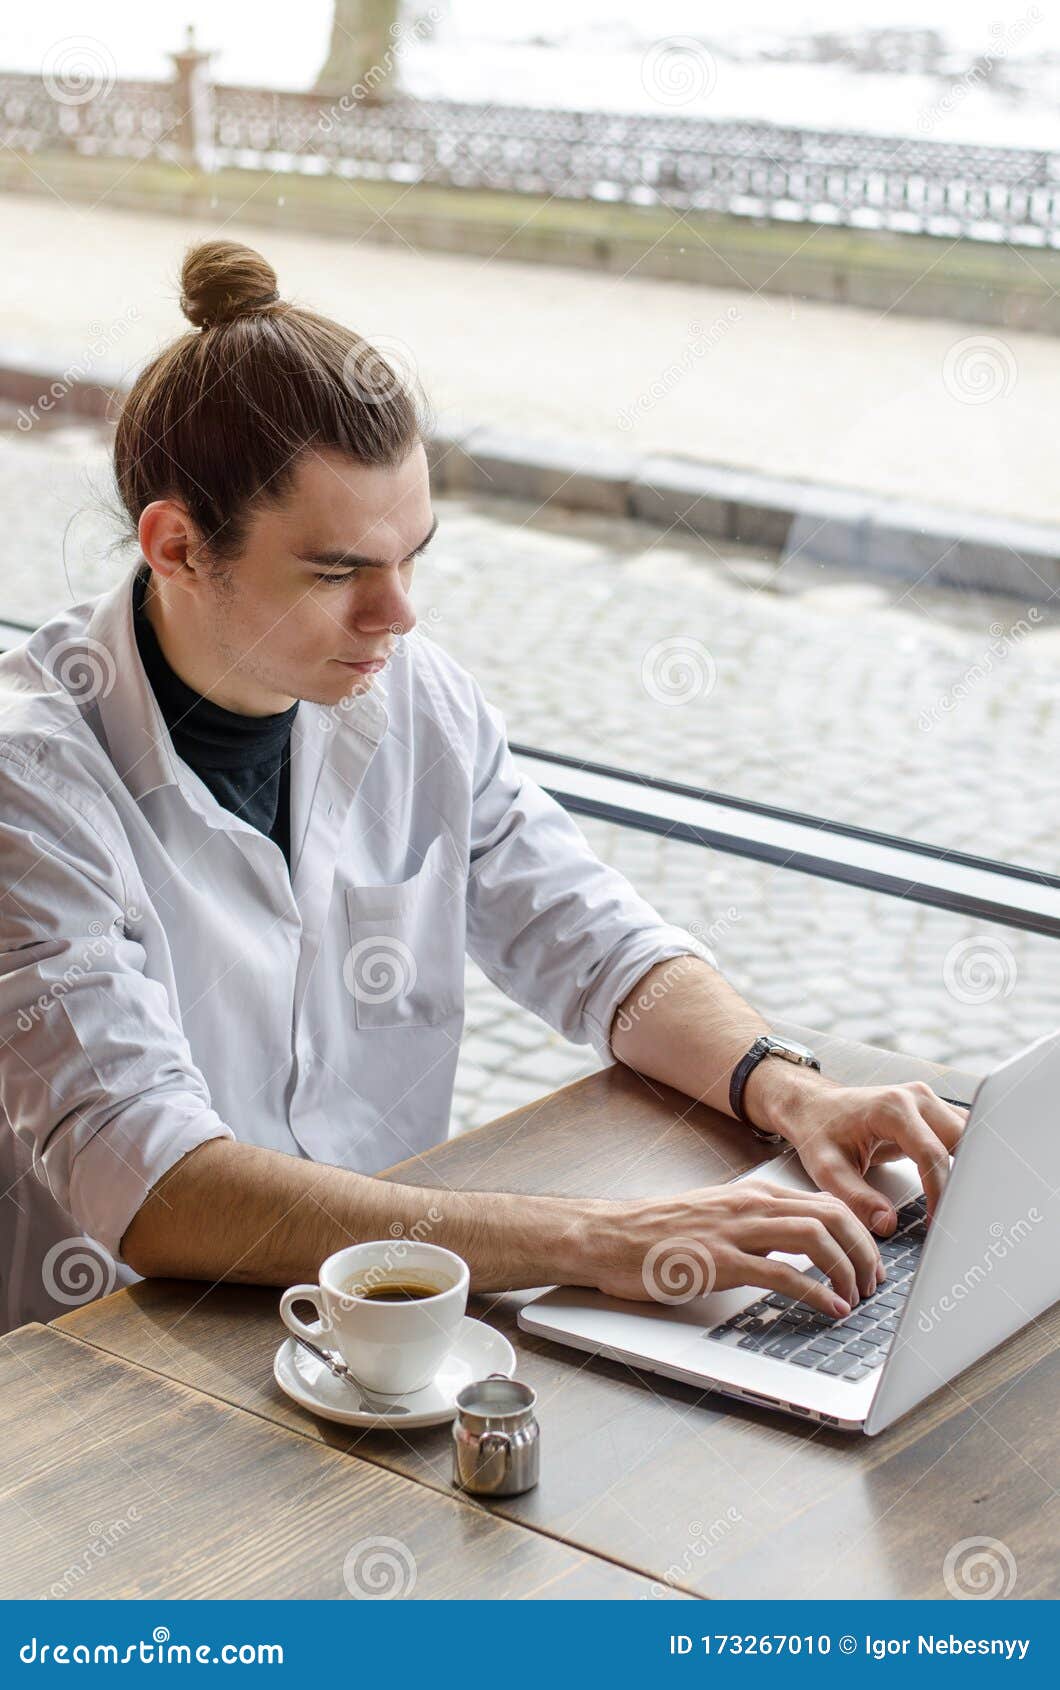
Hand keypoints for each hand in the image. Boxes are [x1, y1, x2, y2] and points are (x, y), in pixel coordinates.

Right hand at [582, 1180, 883, 1316]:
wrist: (609, 1237)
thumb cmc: (660, 1234)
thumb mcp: (719, 1217)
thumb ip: (757, 1226)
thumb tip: (800, 1247)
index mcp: (754, 1195)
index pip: (826, 1201)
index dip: (860, 1232)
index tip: (873, 1261)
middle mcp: (750, 1206)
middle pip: (831, 1215)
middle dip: (864, 1250)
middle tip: (874, 1283)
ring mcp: (735, 1231)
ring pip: (815, 1237)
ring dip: (847, 1269)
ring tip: (857, 1297)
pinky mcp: (719, 1261)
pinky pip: (781, 1273)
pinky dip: (816, 1292)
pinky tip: (830, 1309)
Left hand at [759, 1071, 967, 1233]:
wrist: (815, 1106)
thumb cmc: (819, 1131)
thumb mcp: (827, 1168)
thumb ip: (856, 1198)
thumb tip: (887, 1223)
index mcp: (892, 1108)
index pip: (931, 1154)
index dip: (939, 1192)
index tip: (936, 1222)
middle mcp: (916, 1098)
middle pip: (962, 1141)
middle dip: (965, 1179)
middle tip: (961, 1217)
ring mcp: (927, 1101)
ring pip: (969, 1135)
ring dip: (970, 1168)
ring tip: (965, 1204)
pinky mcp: (932, 1111)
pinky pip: (961, 1134)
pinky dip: (965, 1159)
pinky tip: (961, 1187)